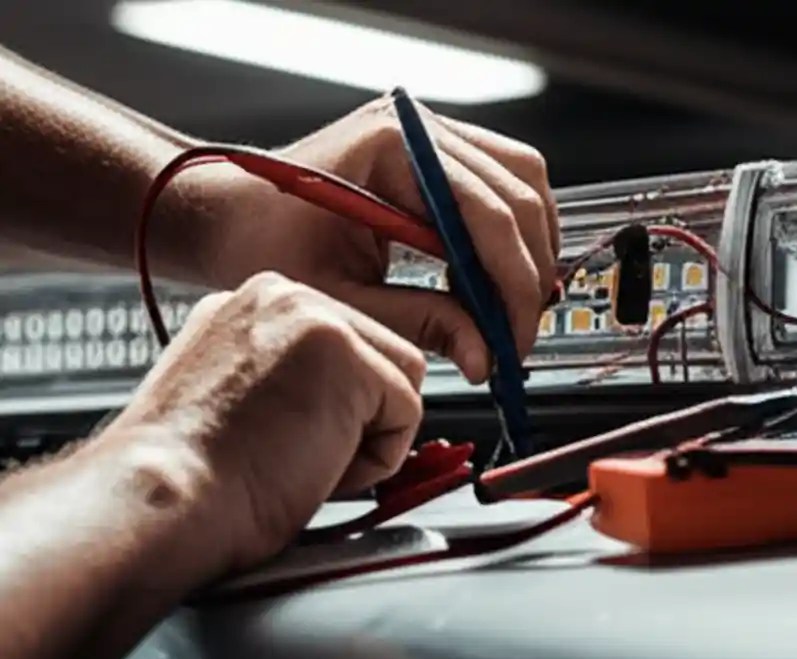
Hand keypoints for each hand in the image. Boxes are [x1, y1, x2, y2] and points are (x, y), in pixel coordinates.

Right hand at [106, 272, 425, 568]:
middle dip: (360, 417)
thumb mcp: (236, 399)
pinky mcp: (347, 356)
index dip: (334, 406)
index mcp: (249, 304)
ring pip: (401, 381)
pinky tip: (313, 468)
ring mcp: (315, 317)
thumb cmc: (188, 477)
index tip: (295, 440)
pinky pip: (408, 413)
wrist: (161, 500)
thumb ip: (288, 377)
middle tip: (299, 457)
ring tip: (302, 461)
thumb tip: (339, 397)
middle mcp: (281, 296)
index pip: (341, 345)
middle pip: (381, 354)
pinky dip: (375, 460)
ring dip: (368, 437)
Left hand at [171, 96, 559, 383]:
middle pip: (519, 196)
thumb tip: (486, 356)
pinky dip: (514, 233)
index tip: (514, 341)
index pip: (487, 216)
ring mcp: (431, 130)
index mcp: (392, 148)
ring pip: (525, 183)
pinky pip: (504, 180)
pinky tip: (495, 279)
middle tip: (516, 337)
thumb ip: (420, 324)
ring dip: (530, 250)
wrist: (229, 212)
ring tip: (510, 310)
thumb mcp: (341, 298)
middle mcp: (419, 127)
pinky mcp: (437, 147)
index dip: (512, 286)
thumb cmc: (263, 244)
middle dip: (527, 275)